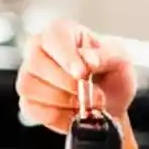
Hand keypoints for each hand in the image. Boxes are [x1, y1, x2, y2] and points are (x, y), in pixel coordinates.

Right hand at [17, 19, 136, 133]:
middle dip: (67, 84)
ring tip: (86, 104)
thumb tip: (89, 60)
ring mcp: (29, 76)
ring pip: (31, 87)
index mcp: (62, 32)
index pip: (54, 36)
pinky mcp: (28, 101)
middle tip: (92, 94)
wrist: (109, 105)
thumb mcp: (121, 61)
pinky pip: (33, 109)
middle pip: (36, 62)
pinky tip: (73, 112)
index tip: (82, 74)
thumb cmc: (111, 76)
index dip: (66, 56)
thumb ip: (106, 56)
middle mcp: (39, 50)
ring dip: (63, 101)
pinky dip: (58, 116)